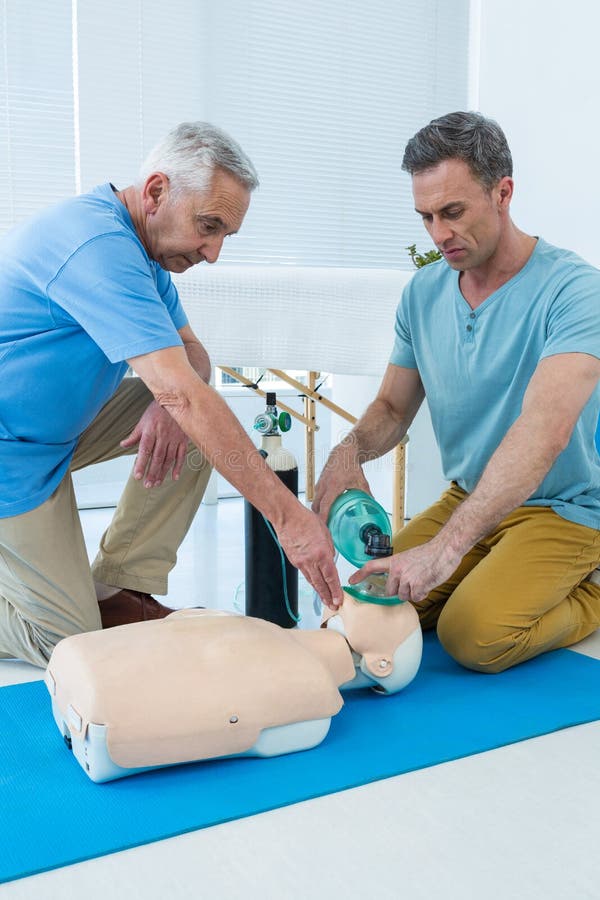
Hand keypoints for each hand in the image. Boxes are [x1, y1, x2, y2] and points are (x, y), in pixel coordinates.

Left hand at [121, 401, 188, 487]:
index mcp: (151, 431)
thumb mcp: (143, 421)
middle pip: (157, 458)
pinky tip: (174, 476)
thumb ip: (134, 435)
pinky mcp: (183, 440)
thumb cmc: (157, 410)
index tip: (137, 476)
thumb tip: (124, 445)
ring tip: (157, 483)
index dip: (141, 464)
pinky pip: (181, 455)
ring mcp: (174, 439)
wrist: (175, 399)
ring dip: (163, 472)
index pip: (145, 450)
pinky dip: (178, 466)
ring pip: (168, 459)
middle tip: (147, 484)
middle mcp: (163, 436)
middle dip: (152, 472)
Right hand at [275, 503, 342, 609]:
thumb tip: (330, 559)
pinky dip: (312, 581)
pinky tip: (316, 585)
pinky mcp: (294, 561)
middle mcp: (311, 561)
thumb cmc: (306, 520)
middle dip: (328, 597)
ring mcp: (301, 562)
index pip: (331, 577)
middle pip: (321, 584)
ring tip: (326, 601)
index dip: (336, 591)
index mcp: (322, 554)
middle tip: (334, 606)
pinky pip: (305, 574)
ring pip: (312, 581)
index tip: (339, 600)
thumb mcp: (326, 534)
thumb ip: (329, 550)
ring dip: (320, 592)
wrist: (288, 517)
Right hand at [312, 443, 371, 521]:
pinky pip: (316, 495)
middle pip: (316, 506)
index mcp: (334, 485)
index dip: (323, 517)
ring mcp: (320, 483)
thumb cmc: (350, 464)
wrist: (344, 452)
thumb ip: (366, 493)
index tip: (323, 527)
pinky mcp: (319, 482)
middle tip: (324, 527)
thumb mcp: (361, 481)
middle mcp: (324, 485)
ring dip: (318, 510)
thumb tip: (372, 504)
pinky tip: (325, 507)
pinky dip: (318, 502)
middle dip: (318, 517)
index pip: (326, 505)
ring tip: (324, 519)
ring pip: (315, 501)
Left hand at [348, 537, 462, 603]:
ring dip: (414, 592)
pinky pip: (416, 598)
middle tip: (414, 580)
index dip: (360, 574)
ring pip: (404, 596)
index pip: (372, 566)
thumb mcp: (410, 558)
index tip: (351, 581)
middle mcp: (397, 570)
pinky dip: (423, 593)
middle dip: (401, 590)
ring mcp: (406, 578)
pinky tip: (428, 582)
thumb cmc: (431, 553)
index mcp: (394, 561)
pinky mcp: (417, 585)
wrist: (445, 549)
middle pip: (391, 591)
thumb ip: (401, 569)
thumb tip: (398, 583)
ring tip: (423, 579)